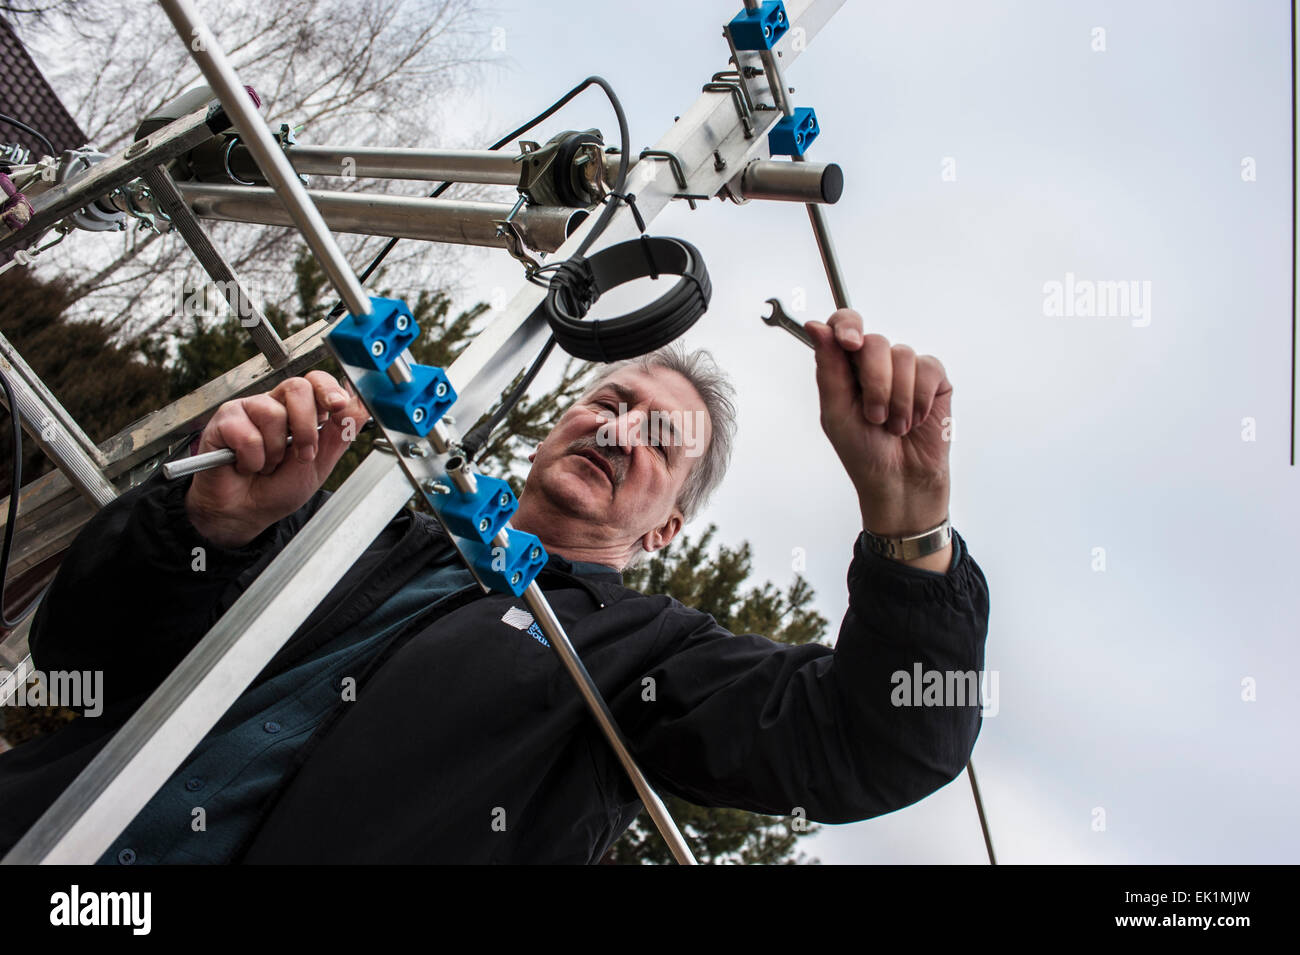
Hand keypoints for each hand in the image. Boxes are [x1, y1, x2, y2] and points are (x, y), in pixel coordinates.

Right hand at [184, 372, 369, 547]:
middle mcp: (275, 404)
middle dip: (306, 427)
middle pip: (297, 387)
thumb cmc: (279, 488)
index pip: (317, 381)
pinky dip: (252, 460)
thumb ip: (340, 434)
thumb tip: (362, 404)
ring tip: (268, 465)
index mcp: (301, 411)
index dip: (329, 389)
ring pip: (272, 413)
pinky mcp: (224, 421)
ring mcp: (248, 410)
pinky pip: (247, 434)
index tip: (338, 406)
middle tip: (303, 455)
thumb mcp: (320, 464)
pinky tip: (246, 466)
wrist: (246, 514)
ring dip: (275, 452)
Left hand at [806, 309, 952, 539]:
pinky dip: (918, 399)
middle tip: (874, 416)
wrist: (898, 481)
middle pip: (875, 341)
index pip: (845, 325)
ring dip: (897, 398)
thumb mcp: (836, 412)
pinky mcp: (934, 380)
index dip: (847, 325)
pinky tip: (913, 420)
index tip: (850, 342)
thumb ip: (828, 367)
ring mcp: (906, 370)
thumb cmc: (862, 452)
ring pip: (903, 355)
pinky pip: (929, 368)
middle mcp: (876, 363)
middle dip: (874, 382)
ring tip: (894, 425)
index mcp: (847, 367)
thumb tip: (815, 325)